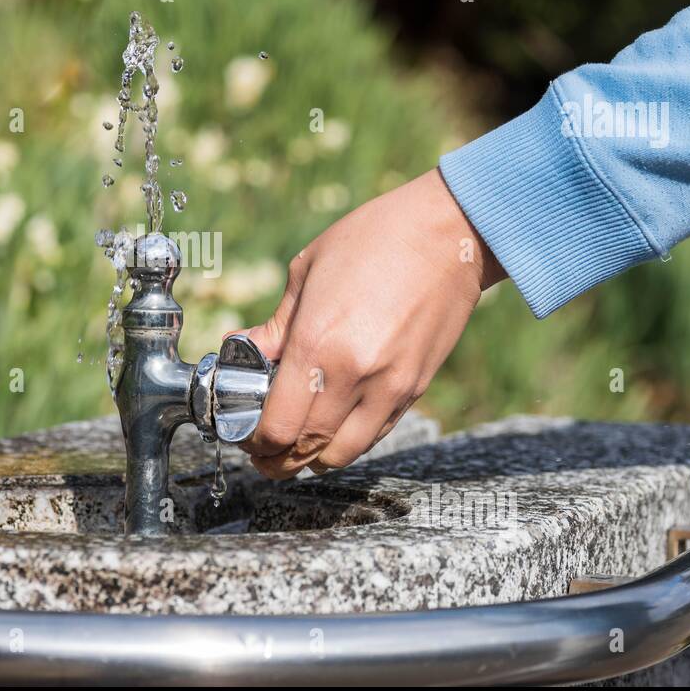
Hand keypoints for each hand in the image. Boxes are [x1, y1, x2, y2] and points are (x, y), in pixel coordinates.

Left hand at [238, 168, 504, 477]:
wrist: (449, 231)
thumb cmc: (371, 239)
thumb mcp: (305, 273)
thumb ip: (274, 327)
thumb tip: (240, 350)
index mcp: (316, 344)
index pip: (277, 426)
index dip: (254, 440)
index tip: (244, 432)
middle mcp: (353, 375)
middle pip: (305, 450)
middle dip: (276, 459)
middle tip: (261, 449)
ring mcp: (389, 386)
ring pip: (342, 454)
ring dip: (312, 458)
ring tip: (294, 445)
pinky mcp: (415, 387)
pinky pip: (375, 435)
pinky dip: (348, 441)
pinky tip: (332, 425)